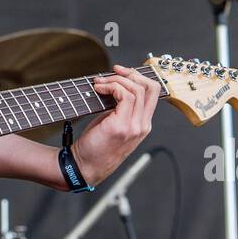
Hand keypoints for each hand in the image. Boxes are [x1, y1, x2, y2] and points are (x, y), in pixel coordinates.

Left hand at [71, 64, 159, 185]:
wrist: (84, 167)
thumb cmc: (94, 147)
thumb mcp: (112, 124)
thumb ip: (120, 108)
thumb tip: (114, 85)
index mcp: (142, 125)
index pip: (153, 93)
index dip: (139, 77)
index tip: (122, 71)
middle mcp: (143, 126)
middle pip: (151, 88)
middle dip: (132, 73)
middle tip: (114, 70)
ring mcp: (134, 127)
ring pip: (137, 89)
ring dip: (117, 79)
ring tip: (100, 82)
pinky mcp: (122, 126)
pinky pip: (124, 95)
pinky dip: (111, 86)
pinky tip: (99, 88)